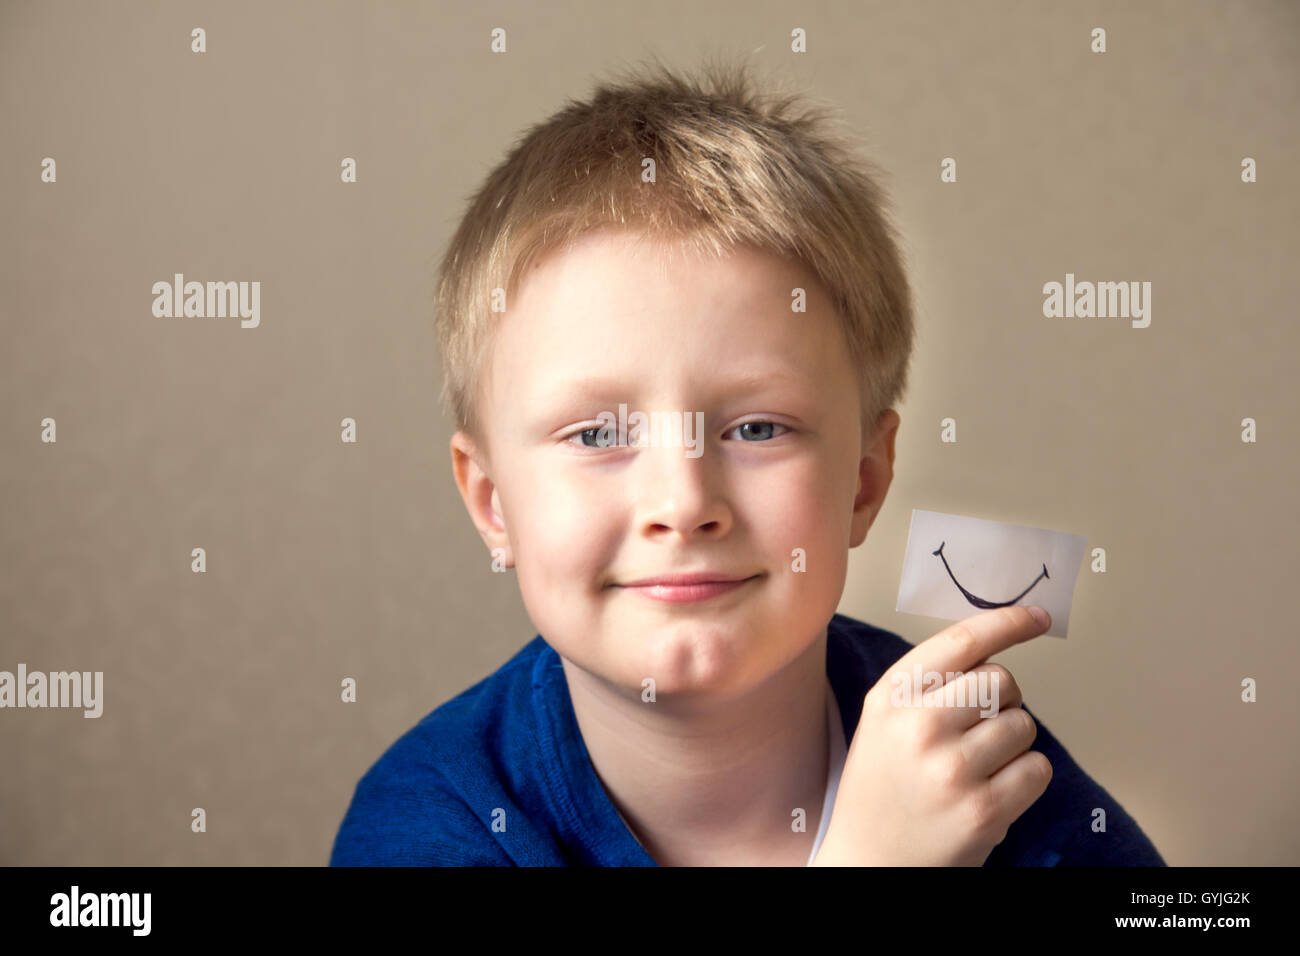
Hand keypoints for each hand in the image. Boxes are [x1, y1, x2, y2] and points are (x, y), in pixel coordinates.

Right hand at [811, 605, 1053, 865]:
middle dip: (1004, 700)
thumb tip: (996, 645)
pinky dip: (1025, 778)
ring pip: (1024, 725)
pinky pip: (1037, 769)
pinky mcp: (983, 810)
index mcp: (892, 697)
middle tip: (978, 730)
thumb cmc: (884, 785)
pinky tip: (992, 792)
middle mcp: (919, 727)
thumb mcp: (885, 721)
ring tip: (978, 767)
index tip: (1037, 617)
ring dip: (1013, 744)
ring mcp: (952, 769)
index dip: (1007, 623)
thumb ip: (929, 682)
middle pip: (1003, 681)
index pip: (962, 641)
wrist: (869, 860)